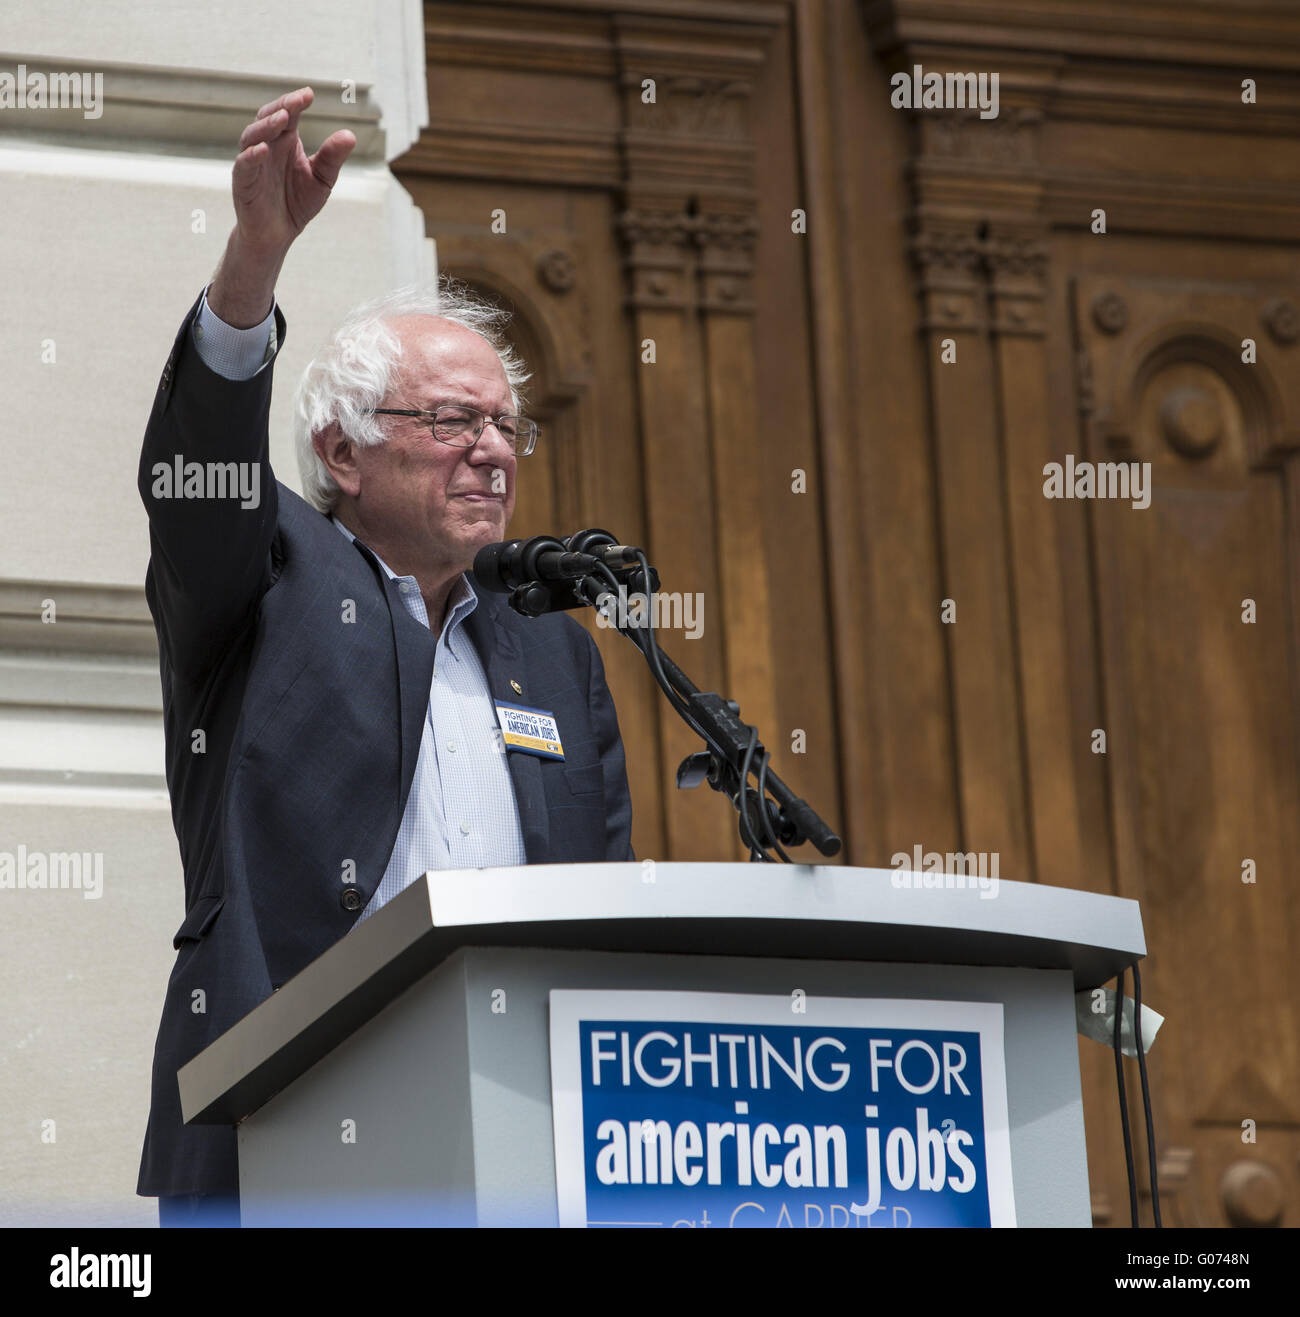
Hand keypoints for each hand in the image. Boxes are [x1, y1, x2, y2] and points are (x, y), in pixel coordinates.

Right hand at [232, 86, 355, 255]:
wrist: (277, 235)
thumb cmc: (297, 203)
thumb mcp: (322, 180)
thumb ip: (332, 158)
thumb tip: (350, 135)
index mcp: (285, 142)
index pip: (288, 115)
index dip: (296, 103)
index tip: (309, 94)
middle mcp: (267, 147)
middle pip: (268, 118)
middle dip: (282, 107)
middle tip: (298, 101)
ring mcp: (253, 163)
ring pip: (252, 137)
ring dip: (266, 126)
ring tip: (283, 118)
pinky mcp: (243, 183)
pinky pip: (243, 166)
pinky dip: (251, 156)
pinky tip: (263, 150)